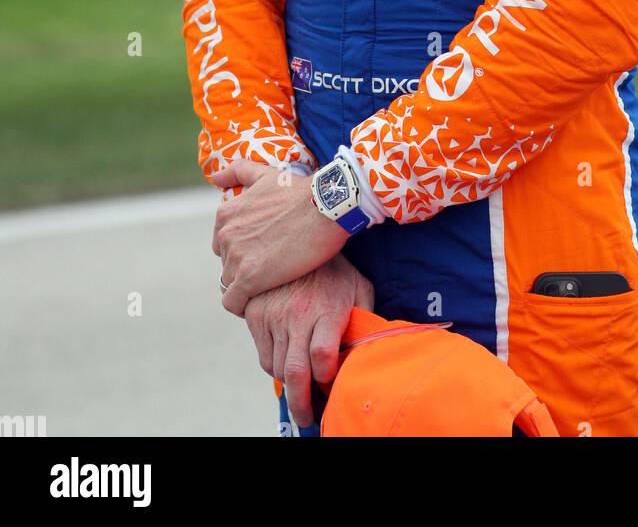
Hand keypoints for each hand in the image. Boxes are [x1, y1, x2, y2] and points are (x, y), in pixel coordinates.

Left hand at [212, 159, 346, 315]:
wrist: (327, 206)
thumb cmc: (302, 191)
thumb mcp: (267, 174)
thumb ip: (238, 172)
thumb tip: (215, 178)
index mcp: (227, 214)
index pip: (224, 244)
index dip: (245, 250)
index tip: (265, 252)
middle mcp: (226, 235)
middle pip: (228, 264)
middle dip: (246, 267)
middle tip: (273, 267)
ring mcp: (236, 257)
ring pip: (231, 284)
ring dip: (249, 286)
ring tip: (274, 284)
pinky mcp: (249, 278)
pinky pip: (234, 302)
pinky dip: (244, 306)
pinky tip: (263, 301)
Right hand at [245, 255, 374, 427]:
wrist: (301, 233)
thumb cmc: (335, 267)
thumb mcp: (359, 286)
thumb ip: (364, 316)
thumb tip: (367, 348)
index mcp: (327, 308)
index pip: (322, 357)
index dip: (326, 379)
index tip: (330, 385)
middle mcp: (298, 313)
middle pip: (296, 372)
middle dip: (301, 403)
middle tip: (308, 418)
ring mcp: (274, 314)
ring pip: (277, 368)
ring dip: (289, 384)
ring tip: (301, 390)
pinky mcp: (256, 313)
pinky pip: (263, 355)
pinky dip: (274, 367)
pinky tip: (287, 364)